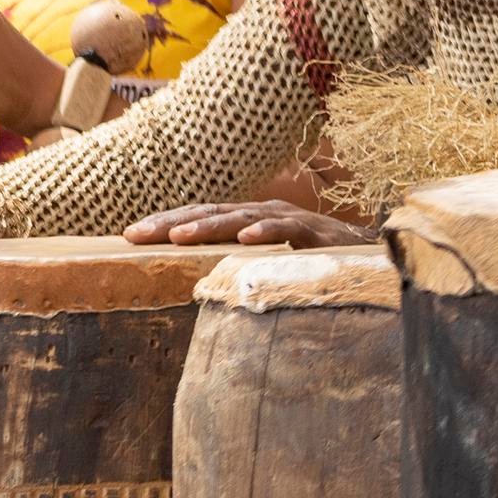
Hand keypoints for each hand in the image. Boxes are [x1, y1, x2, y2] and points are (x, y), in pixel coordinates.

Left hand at [126, 199, 373, 247]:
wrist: (370, 257)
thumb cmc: (312, 265)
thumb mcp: (264, 265)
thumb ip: (233, 268)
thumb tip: (187, 284)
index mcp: (248, 220)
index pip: (199, 217)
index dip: (165, 223)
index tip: (127, 236)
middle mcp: (264, 214)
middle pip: (210, 213)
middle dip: (170, 223)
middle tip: (133, 234)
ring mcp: (290, 220)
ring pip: (241, 217)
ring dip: (208, 226)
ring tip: (177, 236)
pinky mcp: (315, 232)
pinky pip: (288, 229)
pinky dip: (266, 231)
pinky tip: (246, 238)